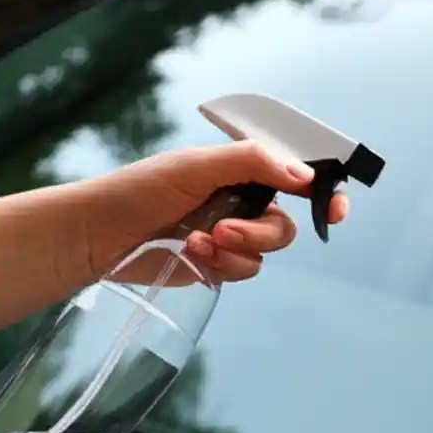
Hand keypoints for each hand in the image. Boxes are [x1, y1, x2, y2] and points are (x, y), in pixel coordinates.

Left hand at [82, 141, 350, 283]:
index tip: (334, 209)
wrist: (98, 235)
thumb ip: (253, 163)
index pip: (296, 174)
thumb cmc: (139, 190)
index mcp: (242, 168)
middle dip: (262, 230)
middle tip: (230, 230)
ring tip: (202, 240)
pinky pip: (247, 269)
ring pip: (269, 249)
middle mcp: (243, 199)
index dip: (323, 192)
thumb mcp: (196, 165)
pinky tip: (193, 252)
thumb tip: (305, 176)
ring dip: (240, 247)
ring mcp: (233, 233)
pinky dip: (224, 264)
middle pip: (287, 221)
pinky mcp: (219, 262)